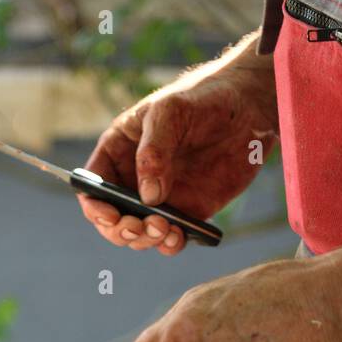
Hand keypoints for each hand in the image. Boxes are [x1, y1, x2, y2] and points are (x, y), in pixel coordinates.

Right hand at [79, 52, 277, 255]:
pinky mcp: (187, 211)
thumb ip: (154, 151)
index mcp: (119, 152)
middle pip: (112, 218)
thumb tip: (147, 197)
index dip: (95, 206)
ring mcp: (160, 198)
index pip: (93, 186)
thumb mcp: (171, 112)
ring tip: (165, 229)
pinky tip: (177, 237)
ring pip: (139, 233)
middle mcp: (134, 179)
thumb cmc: (202, 98)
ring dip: (145, 239)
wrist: (248, 104)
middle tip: (139, 228)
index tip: (111, 215)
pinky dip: (170, 244)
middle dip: (121, 229)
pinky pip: (171, 236)